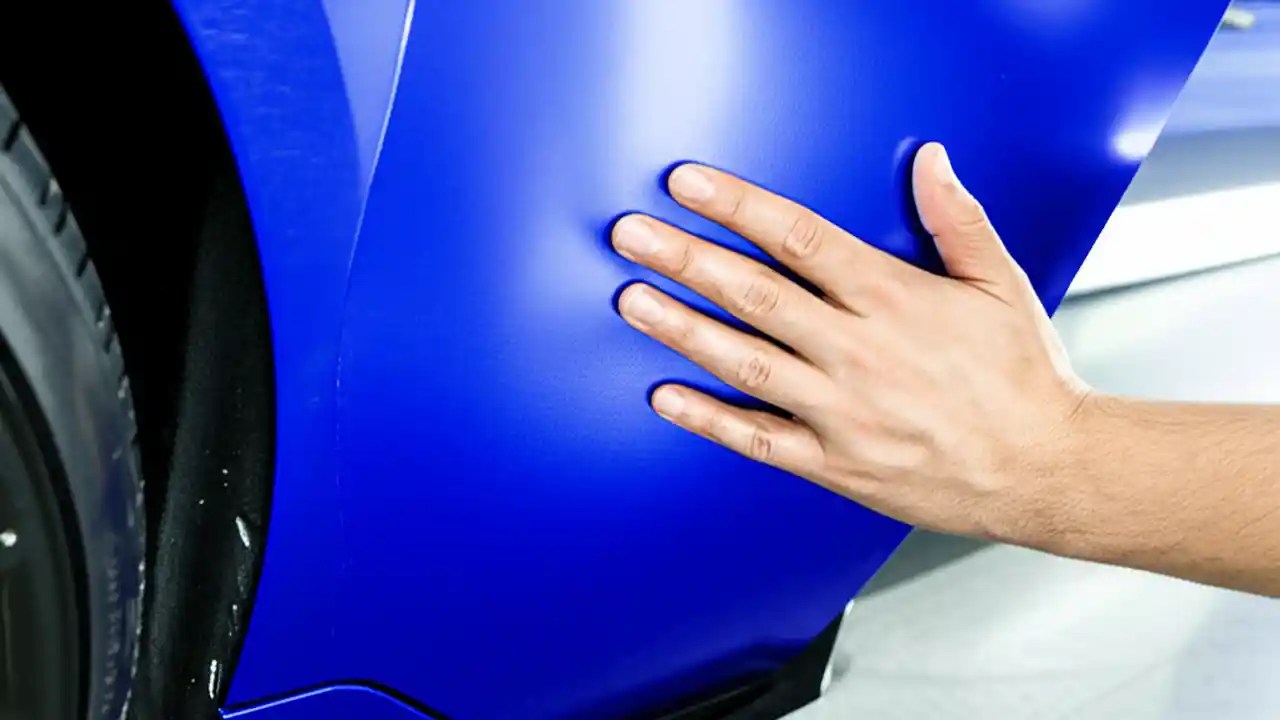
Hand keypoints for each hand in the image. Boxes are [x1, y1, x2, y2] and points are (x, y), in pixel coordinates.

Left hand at [613, 143, 1092, 541]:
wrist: (1045, 469)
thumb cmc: (1022, 377)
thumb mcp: (999, 283)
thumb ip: (956, 218)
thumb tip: (929, 158)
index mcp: (894, 299)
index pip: (799, 238)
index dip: (737, 207)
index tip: (687, 184)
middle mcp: (859, 352)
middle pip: (756, 294)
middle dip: (686, 259)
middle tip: (633, 235)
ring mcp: (841, 411)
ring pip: (745, 362)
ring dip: (682, 329)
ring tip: (632, 300)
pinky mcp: (835, 464)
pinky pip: (758, 439)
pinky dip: (709, 418)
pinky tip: (665, 396)